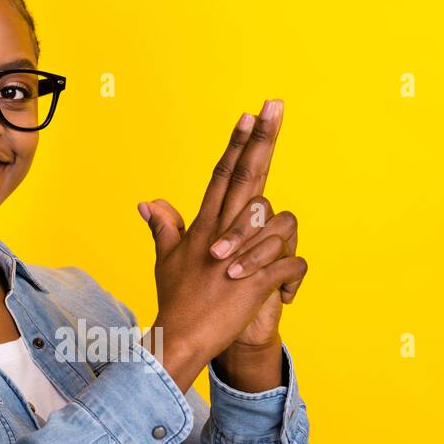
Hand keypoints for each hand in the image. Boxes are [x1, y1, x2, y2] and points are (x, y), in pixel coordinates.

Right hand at [136, 101, 307, 392]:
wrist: (180, 339)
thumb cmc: (176, 301)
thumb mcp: (166, 260)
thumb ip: (164, 226)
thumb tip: (149, 201)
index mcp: (204, 226)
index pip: (222, 175)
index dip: (237, 144)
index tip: (249, 114)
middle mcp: (221, 233)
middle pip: (245, 177)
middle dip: (261, 140)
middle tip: (275, 104)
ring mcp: (239, 256)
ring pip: (275, 222)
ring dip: (279, 240)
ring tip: (265, 268)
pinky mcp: (255, 282)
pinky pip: (290, 264)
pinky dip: (293, 277)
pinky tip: (286, 290)